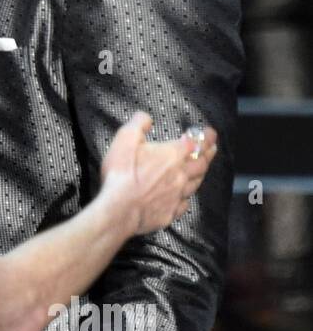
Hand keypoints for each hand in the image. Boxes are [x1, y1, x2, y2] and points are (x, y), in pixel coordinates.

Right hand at [101, 112, 217, 236]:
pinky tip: (184, 197)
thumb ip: (138, 124)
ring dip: (201, 174)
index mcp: (172, 155)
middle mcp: (179, 175)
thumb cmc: (122, 174)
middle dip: (208, 154)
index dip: (206, 137)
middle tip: (212, 148)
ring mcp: (176, 195)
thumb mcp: (125, 139)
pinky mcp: (170, 212)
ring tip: (203, 168)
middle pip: (201, 163)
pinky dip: (186, 198)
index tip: (210, 133)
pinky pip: (184, 204)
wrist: (118, 209)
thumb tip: (145, 117)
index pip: (196, 143)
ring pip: (196, 183)